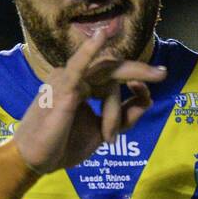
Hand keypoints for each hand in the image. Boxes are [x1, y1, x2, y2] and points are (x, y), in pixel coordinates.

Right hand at [12, 25, 166, 174]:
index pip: (115, 75)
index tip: (146, 96)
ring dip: (111, 110)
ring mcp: (67, 79)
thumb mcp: (102, 131)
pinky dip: (90, 51)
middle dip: (139, 72)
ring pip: (104, 80)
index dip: (136, 84)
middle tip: (162, 74)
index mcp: (84, 84)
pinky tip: (102, 36)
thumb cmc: (62, 145)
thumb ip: (125, 115)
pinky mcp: (62, 87)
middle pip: (112, 68)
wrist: (35, 161)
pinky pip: (79, 66)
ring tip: (110, 133)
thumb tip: (148, 99)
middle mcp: (75, 76)